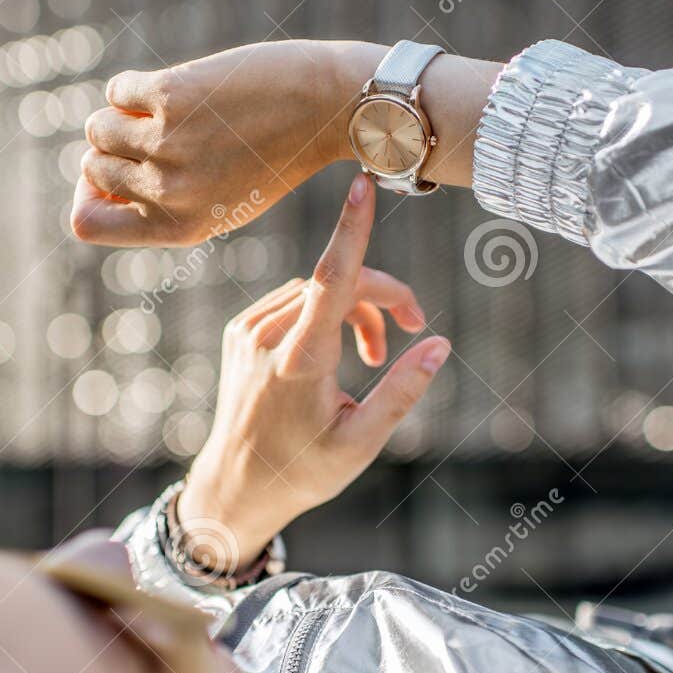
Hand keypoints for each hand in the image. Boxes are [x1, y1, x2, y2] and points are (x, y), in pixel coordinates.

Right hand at [72, 40, 381, 246]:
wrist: (329, 107)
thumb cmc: (277, 152)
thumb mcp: (226, 201)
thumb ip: (166, 202)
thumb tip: (95, 177)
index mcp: (179, 228)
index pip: (85, 224)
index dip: (91, 198)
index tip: (116, 176)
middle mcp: (168, 193)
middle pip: (91, 169)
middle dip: (113, 149)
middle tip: (154, 132)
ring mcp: (166, 145)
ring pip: (97, 128)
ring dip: (121, 114)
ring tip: (165, 111)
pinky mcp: (170, 97)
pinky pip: (117, 90)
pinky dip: (136, 85)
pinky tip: (176, 87)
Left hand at [179, 174, 450, 567]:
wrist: (235, 487)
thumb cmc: (303, 471)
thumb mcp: (362, 443)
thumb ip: (402, 391)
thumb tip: (438, 345)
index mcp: (298, 362)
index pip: (331, 280)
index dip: (352, 230)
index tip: (363, 185)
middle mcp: (267, 336)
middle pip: (338, 283)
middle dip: (382, 297)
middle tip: (413, 330)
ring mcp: (248, 330)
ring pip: (318, 289)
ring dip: (357, 310)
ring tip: (374, 357)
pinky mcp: (241, 331)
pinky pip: (295, 300)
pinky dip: (327, 314)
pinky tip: (339, 354)